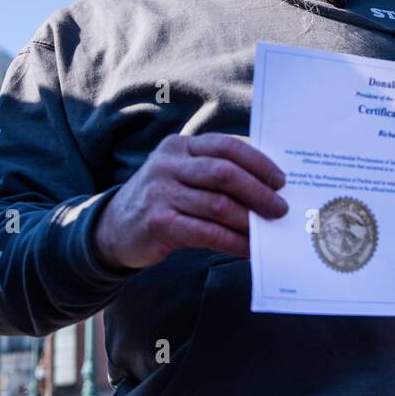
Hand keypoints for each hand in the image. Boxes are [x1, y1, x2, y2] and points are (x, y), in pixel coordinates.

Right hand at [93, 133, 287, 269]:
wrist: (113, 229)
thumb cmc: (163, 200)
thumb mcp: (183, 175)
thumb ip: (216, 174)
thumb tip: (268, 187)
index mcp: (181, 146)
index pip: (227, 146)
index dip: (258, 163)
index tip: (281, 180)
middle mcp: (168, 164)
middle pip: (225, 173)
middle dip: (258, 192)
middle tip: (280, 208)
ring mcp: (161, 192)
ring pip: (218, 205)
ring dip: (249, 220)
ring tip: (268, 230)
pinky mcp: (158, 222)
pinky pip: (207, 232)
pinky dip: (233, 242)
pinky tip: (248, 249)